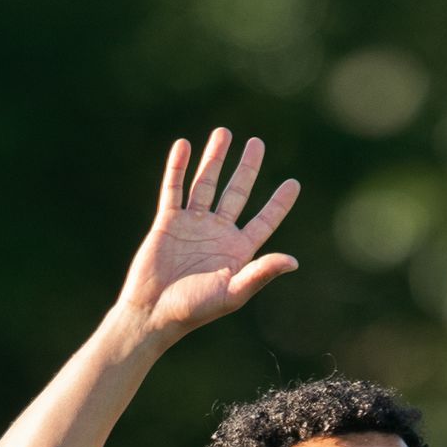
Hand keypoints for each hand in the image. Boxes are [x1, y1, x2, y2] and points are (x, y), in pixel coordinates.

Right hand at [115, 129, 299, 343]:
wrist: (153, 313)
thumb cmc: (194, 310)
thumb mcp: (233, 293)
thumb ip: (261, 274)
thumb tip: (293, 261)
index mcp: (237, 251)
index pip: (264, 221)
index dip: (279, 203)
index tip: (294, 183)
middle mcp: (217, 234)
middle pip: (236, 193)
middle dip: (247, 168)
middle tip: (257, 143)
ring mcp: (192, 225)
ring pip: (206, 184)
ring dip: (214, 159)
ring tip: (223, 133)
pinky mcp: (167, 222)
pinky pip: (173, 189)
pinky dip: (177, 168)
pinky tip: (184, 145)